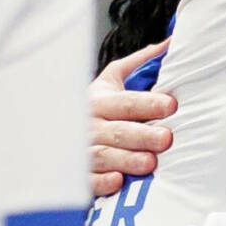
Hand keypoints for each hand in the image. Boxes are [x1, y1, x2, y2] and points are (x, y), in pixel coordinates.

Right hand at [90, 44, 175, 197]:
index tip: (171, 105)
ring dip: (126, 159)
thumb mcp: (110, 80)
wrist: (54, 129)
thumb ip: (139, 63)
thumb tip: (169, 44)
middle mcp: (90, 125)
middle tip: (166, 138)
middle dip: (142, 135)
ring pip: (104, 155)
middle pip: (118, 130)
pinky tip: (117, 181)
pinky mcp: (79, 174)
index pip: (126, 102)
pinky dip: (101, 181)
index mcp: (99, 101)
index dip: (148, 103)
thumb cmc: (94, 105)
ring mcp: (82, 150)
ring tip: (150, 163)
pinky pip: (87, 179)